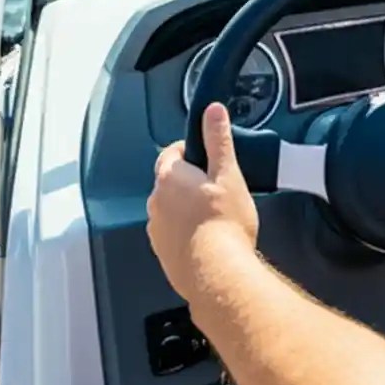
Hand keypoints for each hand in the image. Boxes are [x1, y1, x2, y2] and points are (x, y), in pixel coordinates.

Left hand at [146, 102, 258, 300]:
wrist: (217, 274)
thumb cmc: (224, 224)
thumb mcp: (228, 174)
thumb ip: (218, 140)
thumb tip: (212, 110)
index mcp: (169, 178)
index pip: (173, 152)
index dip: (194, 152)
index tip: (210, 159)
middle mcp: (156, 202)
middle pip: (172, 182)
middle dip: (192, 182)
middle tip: (219, 190)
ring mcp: (157, 230)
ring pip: (171, 210)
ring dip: (188, 209)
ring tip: (216, 218)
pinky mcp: (163, 253)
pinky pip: (174, 235)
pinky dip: (187, 234)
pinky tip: (209, 240)